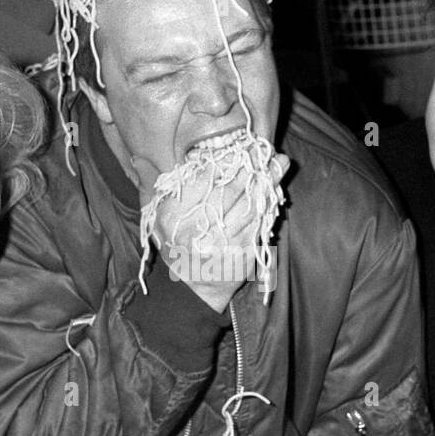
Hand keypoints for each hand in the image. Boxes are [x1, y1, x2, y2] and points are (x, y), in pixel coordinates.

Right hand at [134, 152, 289, 312]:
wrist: (191, 289)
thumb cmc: (175, 244)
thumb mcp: (158, 216)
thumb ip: (162, 186)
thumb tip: (154, 157)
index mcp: (174, 218)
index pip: (205, 181)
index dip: (226, 161)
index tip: (241, 146)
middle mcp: (198, 233)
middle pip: (232, 191)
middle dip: (252, 167)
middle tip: (266, 149)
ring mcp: (224, 246)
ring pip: (251, 206)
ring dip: (269, 182)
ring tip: (280, 163)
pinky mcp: (244, 256)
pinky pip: (260, 224)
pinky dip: (269, 205)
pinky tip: (276, 190)